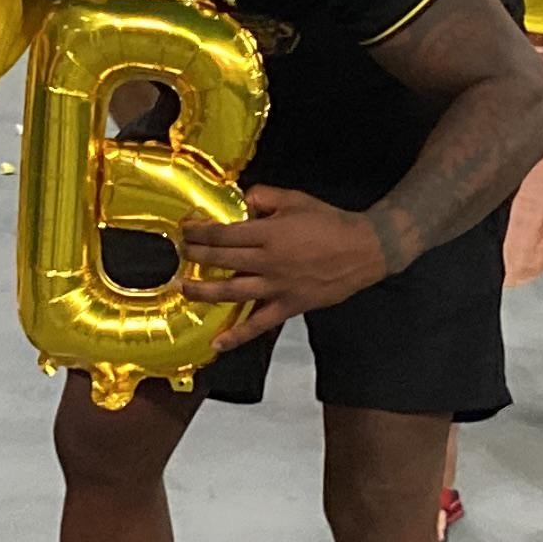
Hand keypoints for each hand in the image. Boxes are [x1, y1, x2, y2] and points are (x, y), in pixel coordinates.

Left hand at [179, 184, 393, 350]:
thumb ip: (265, 196)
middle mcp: (267, 261)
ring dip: (203, 292)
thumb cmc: (330, 222)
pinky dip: (237, 336)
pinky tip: (217, 344)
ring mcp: (276, 287)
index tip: (185, 230)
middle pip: (221, 261)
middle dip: (195, 257)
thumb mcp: (296, 199)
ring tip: (183, 289)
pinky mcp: (287, 306)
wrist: (364, 249)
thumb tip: (243, 201)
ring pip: (231, 292)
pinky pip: (258, 324)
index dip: (200, 232)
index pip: (224, 234)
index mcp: (268, 233)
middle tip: (178, 254)